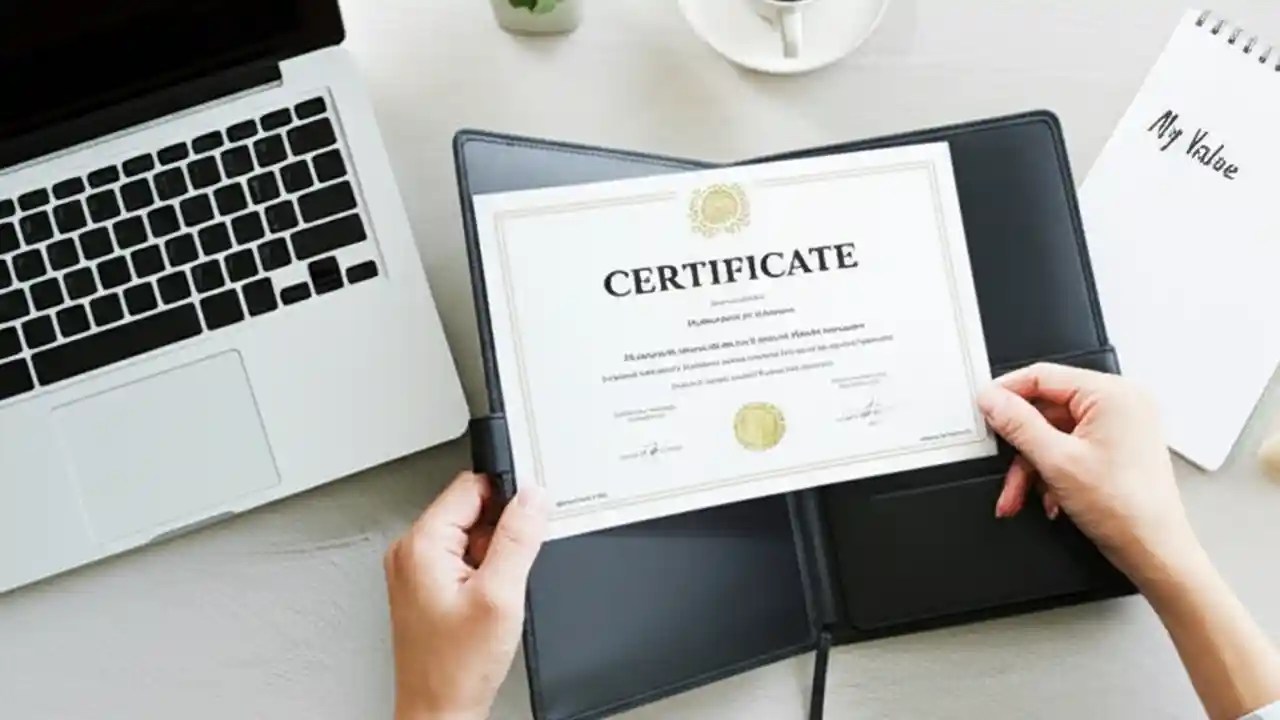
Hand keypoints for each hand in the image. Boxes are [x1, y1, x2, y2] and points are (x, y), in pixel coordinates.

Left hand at [385, 472, 548, 719]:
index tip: (525, 524)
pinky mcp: (426, 587)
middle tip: (505, 575)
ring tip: (492, 597)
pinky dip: (483, 575)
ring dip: (493, 557)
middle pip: (471, 510)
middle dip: (500, 535)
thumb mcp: (500, 595)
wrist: (439, 712)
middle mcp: (411, 552)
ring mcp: (417, 570)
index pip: (471, 486)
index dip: (506, 500)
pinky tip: (486, 604)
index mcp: (421, 544)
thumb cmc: (455, 668)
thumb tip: (533, 496)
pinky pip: (464, 559)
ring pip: (471, 535)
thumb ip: (518, 538)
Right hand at [976, 362, 1196, 586]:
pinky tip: (1047, 496)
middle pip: (1046, 410)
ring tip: (1020, 495)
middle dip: (1021, 447)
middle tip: (1004, 467)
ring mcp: (1120, 425)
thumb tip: (992, 399)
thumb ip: (1018, 424)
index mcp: (1113, 394)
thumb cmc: (1127, 509)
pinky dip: (1052, 472)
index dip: (1007, 393)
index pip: (1044, 376)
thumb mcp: (1056, 461)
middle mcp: (1121, 403)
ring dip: (1033, 467)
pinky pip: (1070, 447)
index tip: (983, 408)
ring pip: (1054, 434)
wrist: (1154, 551)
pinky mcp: (1117, 446)